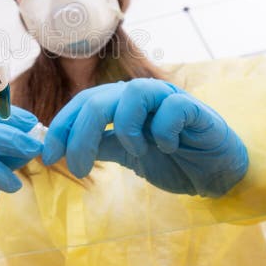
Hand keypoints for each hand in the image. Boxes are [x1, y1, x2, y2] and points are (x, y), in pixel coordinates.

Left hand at [42, 79, 247, 196]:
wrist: (218, 172)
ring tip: (134, 150)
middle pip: (100, 99)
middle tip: (74, 166)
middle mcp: (143, 96)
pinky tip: (168, 146)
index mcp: (123, 104)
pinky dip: (164, 128)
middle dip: (80, 133)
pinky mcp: (195, 109)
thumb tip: (63, 148)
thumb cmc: (174, 159)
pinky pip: (173, 107)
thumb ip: (102, 146)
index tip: (48, 154)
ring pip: (134, 93)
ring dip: (125, 125)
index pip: (84, 104)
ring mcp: (169, 99)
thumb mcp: (129, 156)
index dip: (62, 126)